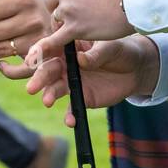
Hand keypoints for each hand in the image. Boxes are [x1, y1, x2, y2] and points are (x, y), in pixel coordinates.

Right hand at [25, 36, 160, 126]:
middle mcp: (66, 64)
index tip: (31, 59)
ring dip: (49, 95)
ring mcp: (72, 82)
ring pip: (55, 89)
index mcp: (70, 47)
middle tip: (31, 87)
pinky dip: (69, 115)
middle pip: (49, 70)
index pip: (52, 48)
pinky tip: (70, 121)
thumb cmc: (120, 51)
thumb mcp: (111, 47)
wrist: (135, 70)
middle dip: (40, 78)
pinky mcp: (81, 98)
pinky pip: (71, 107)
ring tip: (47, 101)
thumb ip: (96, 54)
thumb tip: (81, 59)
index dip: (40, 53)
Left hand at [26, 0, 133, 62]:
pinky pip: (55, 39)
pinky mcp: (75, 27)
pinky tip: (36, 56)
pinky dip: (46, 47)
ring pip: (55, 18)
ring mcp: (68, 8)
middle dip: (60, 7)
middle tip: (78, 11)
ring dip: (65, 22)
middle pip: (49, 1)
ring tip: (84, 22)